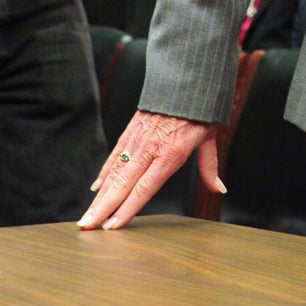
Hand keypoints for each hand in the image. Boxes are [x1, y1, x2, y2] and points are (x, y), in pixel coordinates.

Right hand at [78, 110, 222, 230]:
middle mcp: (150, 148)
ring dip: (99, 195)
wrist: (186, 78)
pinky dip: (105, 172)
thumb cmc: (199, 110)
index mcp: (170, 153)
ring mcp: (138, 138)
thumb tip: (218, 189)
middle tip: (87, 227)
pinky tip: (96, 188)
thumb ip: (209, 167)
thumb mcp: (209, 139)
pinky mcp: (131, 129)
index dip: (128, 208)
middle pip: (123, 183)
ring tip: (87, 215)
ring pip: (115, 171)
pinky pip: (115, 154)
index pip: (145, 188)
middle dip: (103, 208)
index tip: (113, 226)